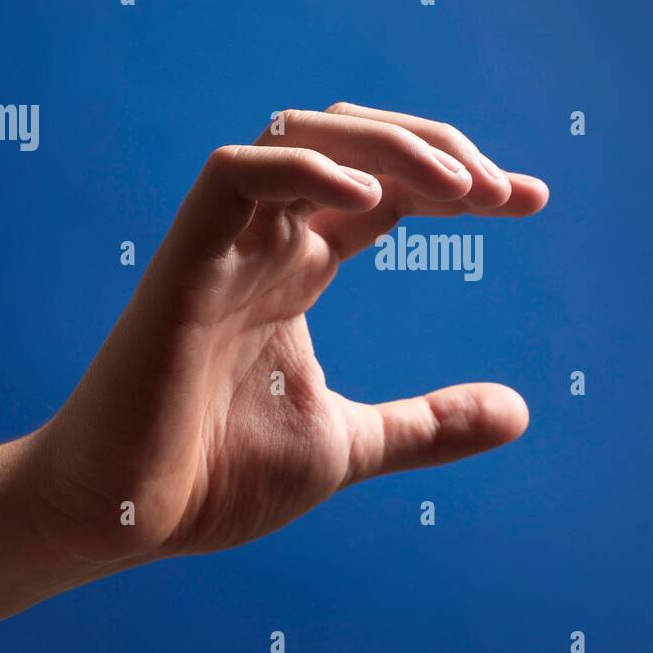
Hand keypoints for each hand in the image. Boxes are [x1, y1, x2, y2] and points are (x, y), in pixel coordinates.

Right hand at [25, 103, 548, 561]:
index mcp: (300, 268)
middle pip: (352, 140)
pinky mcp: (181, 262)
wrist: (120, 519)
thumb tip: (521, 410)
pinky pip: (235, 174)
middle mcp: (265, 241)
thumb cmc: (217, 476)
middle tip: (507, 191)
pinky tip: (370, 200)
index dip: (457, 178)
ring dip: (388, 146)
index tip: (531, 199)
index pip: (386, 189)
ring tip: (461, 188)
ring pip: (300, 134)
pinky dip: (304, 168)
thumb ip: (428, 423)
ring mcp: (222, 244)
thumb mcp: (352, 444)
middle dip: (436, 149)